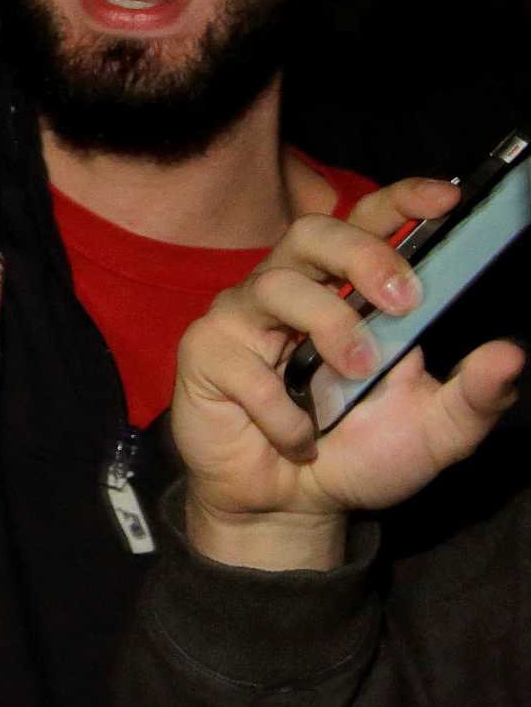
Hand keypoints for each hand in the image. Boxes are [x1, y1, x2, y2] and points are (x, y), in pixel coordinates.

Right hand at [173, 177, 526, 570]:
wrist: (290, 506)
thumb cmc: (358, 452)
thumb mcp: (433, 432)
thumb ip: (473, 397)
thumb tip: (511, 355)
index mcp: (346, 292)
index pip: (368, 225)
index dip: (401, 201)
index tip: (447, 199)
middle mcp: (292, 289)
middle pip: (311, 233)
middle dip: (361, 255)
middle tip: (405, 300)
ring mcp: (242, 319)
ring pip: (275, 286)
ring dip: (327, 326)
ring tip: (355, 374)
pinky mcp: (205, 355)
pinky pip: (240, 362)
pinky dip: (280, 407)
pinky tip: (299, 436)